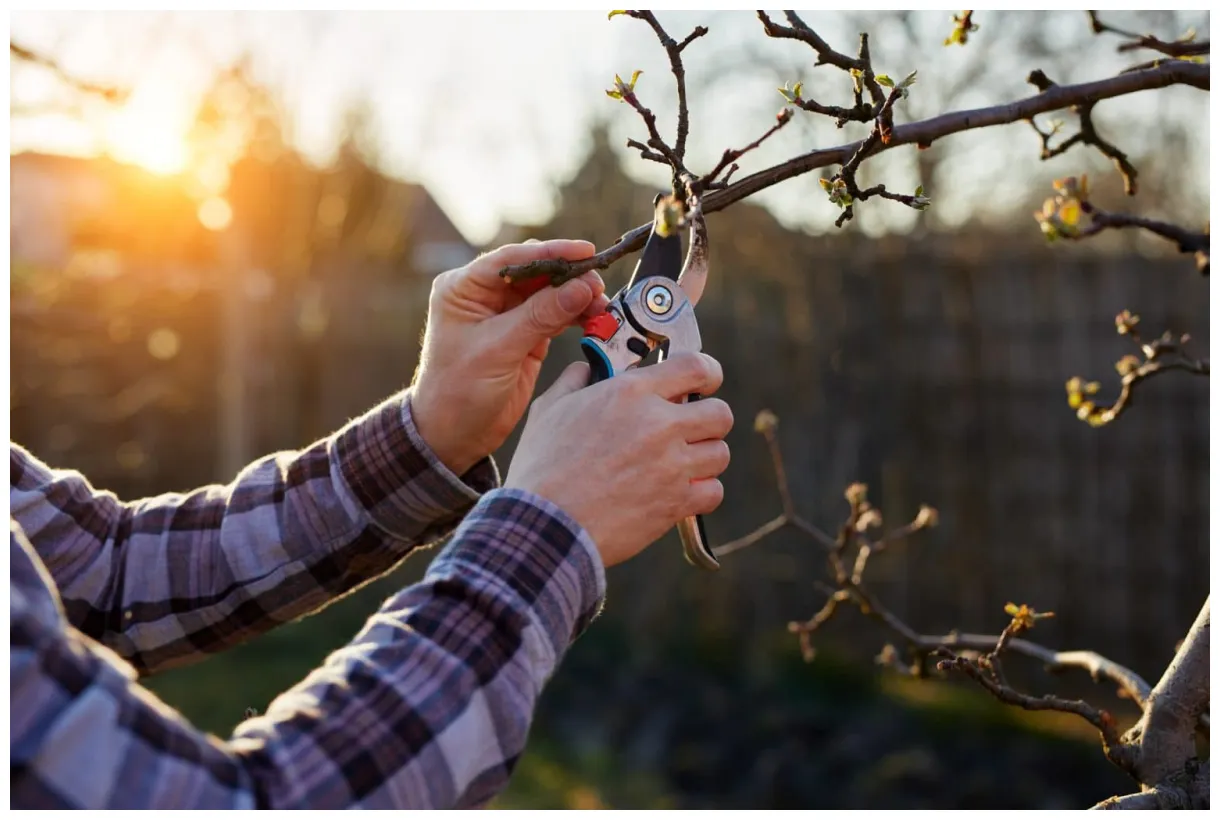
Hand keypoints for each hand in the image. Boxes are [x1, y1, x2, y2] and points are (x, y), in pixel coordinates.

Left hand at [411, 239, 609, 475]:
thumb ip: (539, 316)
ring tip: (602, 305)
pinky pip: (557, 316)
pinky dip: (576, 316)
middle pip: (536, 272)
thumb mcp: (497, 350)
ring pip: (550, 293)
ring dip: (577, 297)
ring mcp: (508, 315)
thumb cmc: (458, 391)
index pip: (512, 259)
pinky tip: (595, 318)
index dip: (551, 252)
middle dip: (569, 276)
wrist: (454, 435)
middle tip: (598, 285)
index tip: (585, 252)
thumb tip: (581, 288)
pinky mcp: (526, 336)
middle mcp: (485, 296)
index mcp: (464, 289)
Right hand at [504, 352, 732, 567]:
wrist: (545, 524)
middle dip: (709, 420)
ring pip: (719, 454)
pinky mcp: (676, 502)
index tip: (704, 384)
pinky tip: (677, 493)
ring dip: (703, 458)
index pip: (697, 367)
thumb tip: (586, 369)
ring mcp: (672, 465)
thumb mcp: (548, 409)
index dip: (708, 374)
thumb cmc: (541, 466)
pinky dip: (701, 493)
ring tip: (678, 465)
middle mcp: (659, 424)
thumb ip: (574, 381)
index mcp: (631, 392)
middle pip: (721, 413)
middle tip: (688, 430)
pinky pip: (713, 492)